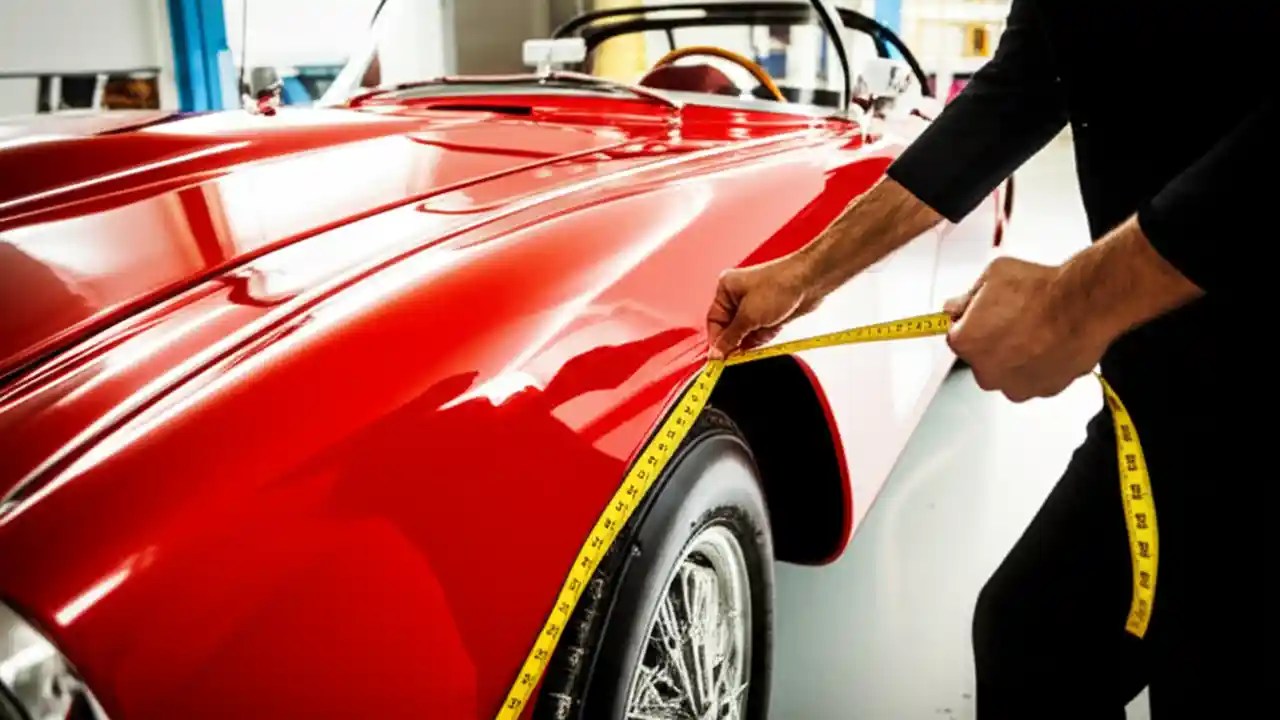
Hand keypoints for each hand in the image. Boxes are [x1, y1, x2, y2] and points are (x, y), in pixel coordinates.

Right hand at [706, 256, 820, 359]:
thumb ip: (731, 337)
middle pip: (729, 328)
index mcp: (726, 289)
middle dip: (737, 340)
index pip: (714, 320)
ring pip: (745, 333)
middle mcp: (738, 296)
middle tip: (740, 352)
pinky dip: (765, 335)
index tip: (719, 358)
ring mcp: (754, 305)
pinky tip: (773, 328)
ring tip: (763, 331)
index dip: (716, 340)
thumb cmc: (779, 285)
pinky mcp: (768, 313)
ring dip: (753, 338)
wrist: (809, 281)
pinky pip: (760, 332)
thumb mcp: (748, 316)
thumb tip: (717, 352)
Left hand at [944, 257, 1111, 401]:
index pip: (957, 334)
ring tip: (1036, 330)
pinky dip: (1040, 365)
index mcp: (965, 342)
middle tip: (1015, 318)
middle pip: (983, 356)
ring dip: (1017, 355)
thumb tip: (958, 305)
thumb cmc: (1041, 291)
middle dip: (994, 340)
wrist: (1083, 306)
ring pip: (1009, 370)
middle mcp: (986, 371)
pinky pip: (1035, 378)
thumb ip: (969, 296)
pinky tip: (1050, 342)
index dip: (972, 320)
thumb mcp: (993, 276)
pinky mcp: (1043, 390)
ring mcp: (1015, 385)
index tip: (984, 314)